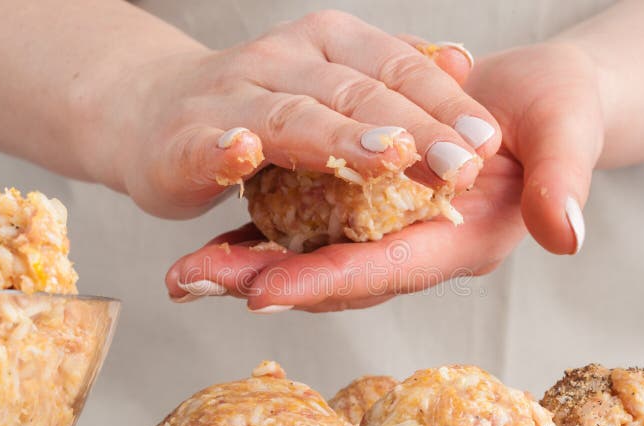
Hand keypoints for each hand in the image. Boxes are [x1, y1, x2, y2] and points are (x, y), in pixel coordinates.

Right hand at [85, 10, 500, 218]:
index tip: (489, 144)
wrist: (154, 109)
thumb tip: (460, 60)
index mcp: (327, 43)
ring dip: (339, 137)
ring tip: (388, 157)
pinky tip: (243, 153)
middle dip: (412, 129)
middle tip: (460, 165)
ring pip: (293, 116)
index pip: (397, 67)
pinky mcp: (183, 138)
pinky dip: (226, 148)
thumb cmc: (261, 105)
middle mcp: (281, 58)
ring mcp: (231, 95)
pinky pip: (208, 142)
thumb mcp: (331, 78)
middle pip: (356, 92)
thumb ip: (392, 72)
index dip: (445, 104)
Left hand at [166, 41, 604, 310]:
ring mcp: (389, 229)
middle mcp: (417, 243)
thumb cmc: (558, 111)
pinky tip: (216, 239)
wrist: (537, 96)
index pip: (388, 266)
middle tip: (197, 280)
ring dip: (252, 261)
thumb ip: (563, 180)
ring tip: (187, 269)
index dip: (328, 279)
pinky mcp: (367, 206)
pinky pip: (312, 225)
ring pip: (313, 254)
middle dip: (268, 279)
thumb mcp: (568, 131)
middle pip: (336, 272)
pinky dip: (266, 233)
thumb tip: (568, 235)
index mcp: (463, 238)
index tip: (264, 290)